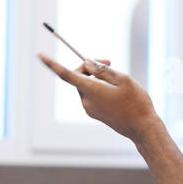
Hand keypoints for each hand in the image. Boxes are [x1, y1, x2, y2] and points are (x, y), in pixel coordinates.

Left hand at [37, 53, 159, 144]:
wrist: (142, 128)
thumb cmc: (136, 103)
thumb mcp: (123, 79)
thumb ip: (103, 70)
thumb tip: (87, 62)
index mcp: (91, 90)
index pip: (66, 74)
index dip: (52, 64)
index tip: (40, 55)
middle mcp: (86, 100)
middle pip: (79, 76)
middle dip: (91, 67)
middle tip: (110, 61)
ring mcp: (89, 108)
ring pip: (86, 85)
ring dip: (97, 78)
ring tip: (118, 81)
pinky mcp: (94, 113)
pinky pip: (91, 94)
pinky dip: (99, 88)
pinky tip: (116, 92)